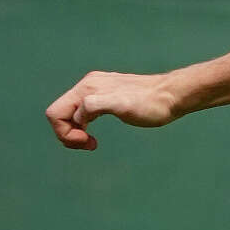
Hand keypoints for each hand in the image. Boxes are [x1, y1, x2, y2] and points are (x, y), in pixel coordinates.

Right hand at [45, 70, 178, 150]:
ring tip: (91, 143)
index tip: (86, 141)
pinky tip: (94, 135)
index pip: (55, 113)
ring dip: (75, 131)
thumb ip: (97, 105)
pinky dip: (83, 125)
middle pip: (60, 112)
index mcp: (88, 88)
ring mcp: (98, 88)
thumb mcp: (123, 106)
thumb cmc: (151, 104)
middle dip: (67, 133)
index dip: (64, 133)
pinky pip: (82, 111)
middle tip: (88, 144)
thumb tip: (79, 113)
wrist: (174, 96)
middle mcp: (89, 84)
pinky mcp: (107, 94)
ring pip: (70, 113)